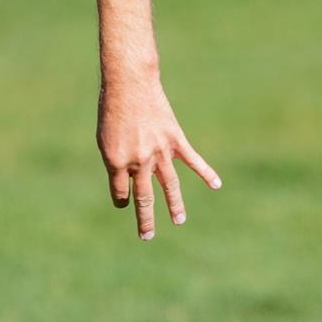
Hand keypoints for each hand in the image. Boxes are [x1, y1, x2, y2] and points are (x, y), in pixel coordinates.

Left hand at [97, 76, 220, 239]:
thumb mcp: (105, 138)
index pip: (121, 193)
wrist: (129, 84)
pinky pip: (193, 160)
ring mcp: (159, 152)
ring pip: (169, 186)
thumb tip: (126, 180)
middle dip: (145, 219)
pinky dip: (206, 172)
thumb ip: (116, 161)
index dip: (122, 200)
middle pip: (144, 198)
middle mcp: (139, 161)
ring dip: (174, 205)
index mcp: (117, 162)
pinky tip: (216, 185)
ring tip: (179, 220)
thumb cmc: (112, 110)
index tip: (123, 202)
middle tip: (147, 237)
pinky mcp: (174, 140)